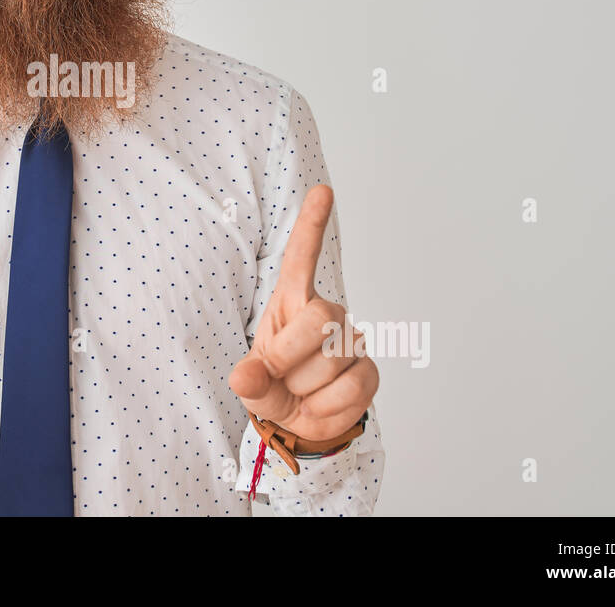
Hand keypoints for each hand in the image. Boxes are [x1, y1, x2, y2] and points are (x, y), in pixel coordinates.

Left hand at [228, 185, 376, 441]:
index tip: (322, 190)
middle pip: (320, 317)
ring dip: (307, 387)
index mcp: (290, 303)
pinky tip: (320, 404)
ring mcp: (351, 340)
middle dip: (290, 354)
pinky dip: (329, 405)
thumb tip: (245, 378)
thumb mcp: (251, 383)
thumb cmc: (273, 387)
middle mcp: (325, 313)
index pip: (302, 257)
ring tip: (300, 391)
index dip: (312, 225)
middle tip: (278, 375)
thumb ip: (248, 379)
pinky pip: (354, 386)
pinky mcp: (370, 370)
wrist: (300, 425)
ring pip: (335, 358)